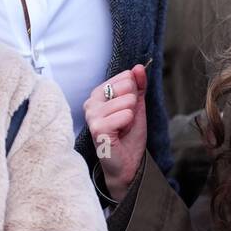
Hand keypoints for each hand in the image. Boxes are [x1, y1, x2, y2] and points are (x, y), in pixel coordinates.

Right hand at [83, 64, 148, 200]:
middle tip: (125, 121)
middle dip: (133, 105)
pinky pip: (125, 114)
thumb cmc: (129, 135)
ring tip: (122, 128)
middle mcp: (91, 102)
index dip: (134, 94)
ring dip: (131, 117)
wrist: (128, 163)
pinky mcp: (97, 127)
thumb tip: (138, 67)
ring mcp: (92, 114)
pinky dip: (128, 124)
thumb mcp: (137, 106)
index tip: (127, 110)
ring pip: (128, 101)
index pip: (126, 76)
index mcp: (98, 94)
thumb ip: (138, 86)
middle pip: (127, 86)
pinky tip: (119, 134)